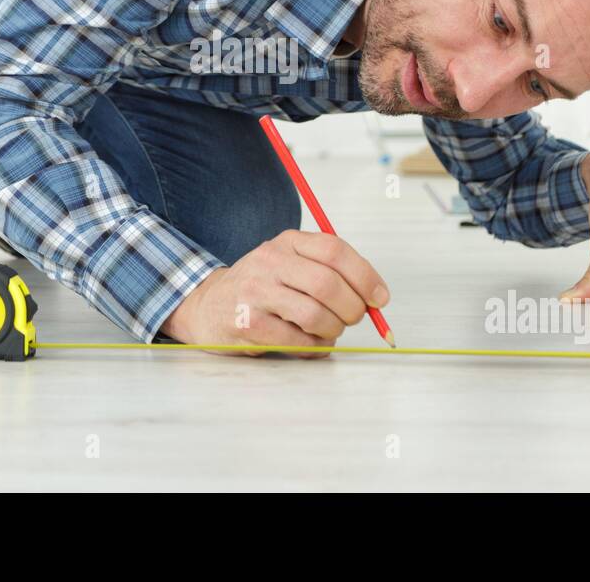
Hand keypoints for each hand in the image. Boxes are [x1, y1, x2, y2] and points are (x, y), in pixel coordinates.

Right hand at [160, 230, 390, 356]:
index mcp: (287, 242)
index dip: (366, 276)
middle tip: (353, 320)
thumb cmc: (262, 288)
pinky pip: (296, 340)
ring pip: (315, 314)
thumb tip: (375, 298)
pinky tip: (309, 343)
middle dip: (352, 309)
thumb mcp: (290, 264)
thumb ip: (329, 272)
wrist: (208, 306)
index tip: (380, 298)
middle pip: (328, 284)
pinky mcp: (246, 323)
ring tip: (329, 332)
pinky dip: (313, 347)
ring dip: (333, 330)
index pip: (335, 250)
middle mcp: (269, 261)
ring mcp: (255, 292)